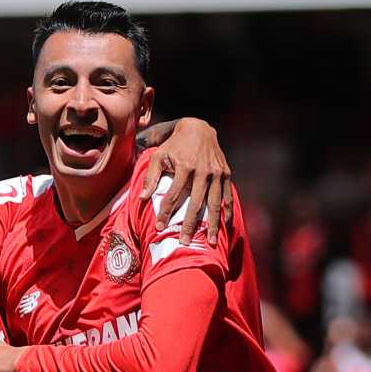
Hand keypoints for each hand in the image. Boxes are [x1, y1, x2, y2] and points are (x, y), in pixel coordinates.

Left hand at [140, 117, 232, 244]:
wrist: (199, 129)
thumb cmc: (175, 145)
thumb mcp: (159, 155)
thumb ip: (151, 177)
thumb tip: (143, 198)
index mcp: (185, 166)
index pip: (173, 195)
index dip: (166, 212)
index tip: (159, 227)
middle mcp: (203, 171)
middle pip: (196, 203)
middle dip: (190, 224)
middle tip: (185, 242)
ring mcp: (217, 173)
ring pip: (215, 203)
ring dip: (212, 224)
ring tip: (210, 242)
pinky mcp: (226, 174)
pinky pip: (228, 196)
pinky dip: (227, 212)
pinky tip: (225, 227)